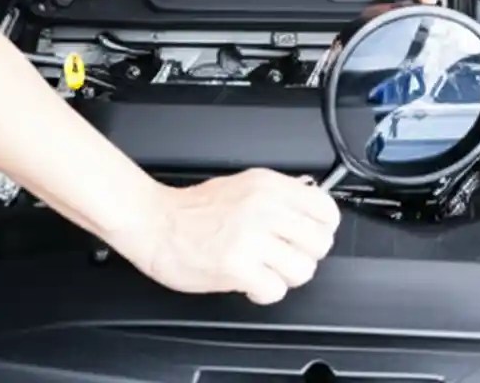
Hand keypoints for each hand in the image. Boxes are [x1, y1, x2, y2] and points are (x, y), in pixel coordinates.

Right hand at [109, 169, 340, 303]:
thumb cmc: (191, 210)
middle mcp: (265, 208)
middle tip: (284, 258)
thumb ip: (278, 196)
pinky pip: (275, 290)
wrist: (153, 223)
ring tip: (265, 271)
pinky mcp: (237, 266)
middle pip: (319, 243)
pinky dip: (264, 293)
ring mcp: (252, 237)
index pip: (326, 209)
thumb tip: (309, 207)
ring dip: (284, 277)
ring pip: (302, 270)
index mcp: (270, 186)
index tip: (308, 238)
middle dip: (304, 257)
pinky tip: (250, 284)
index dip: (322, 230)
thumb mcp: (244, 186)